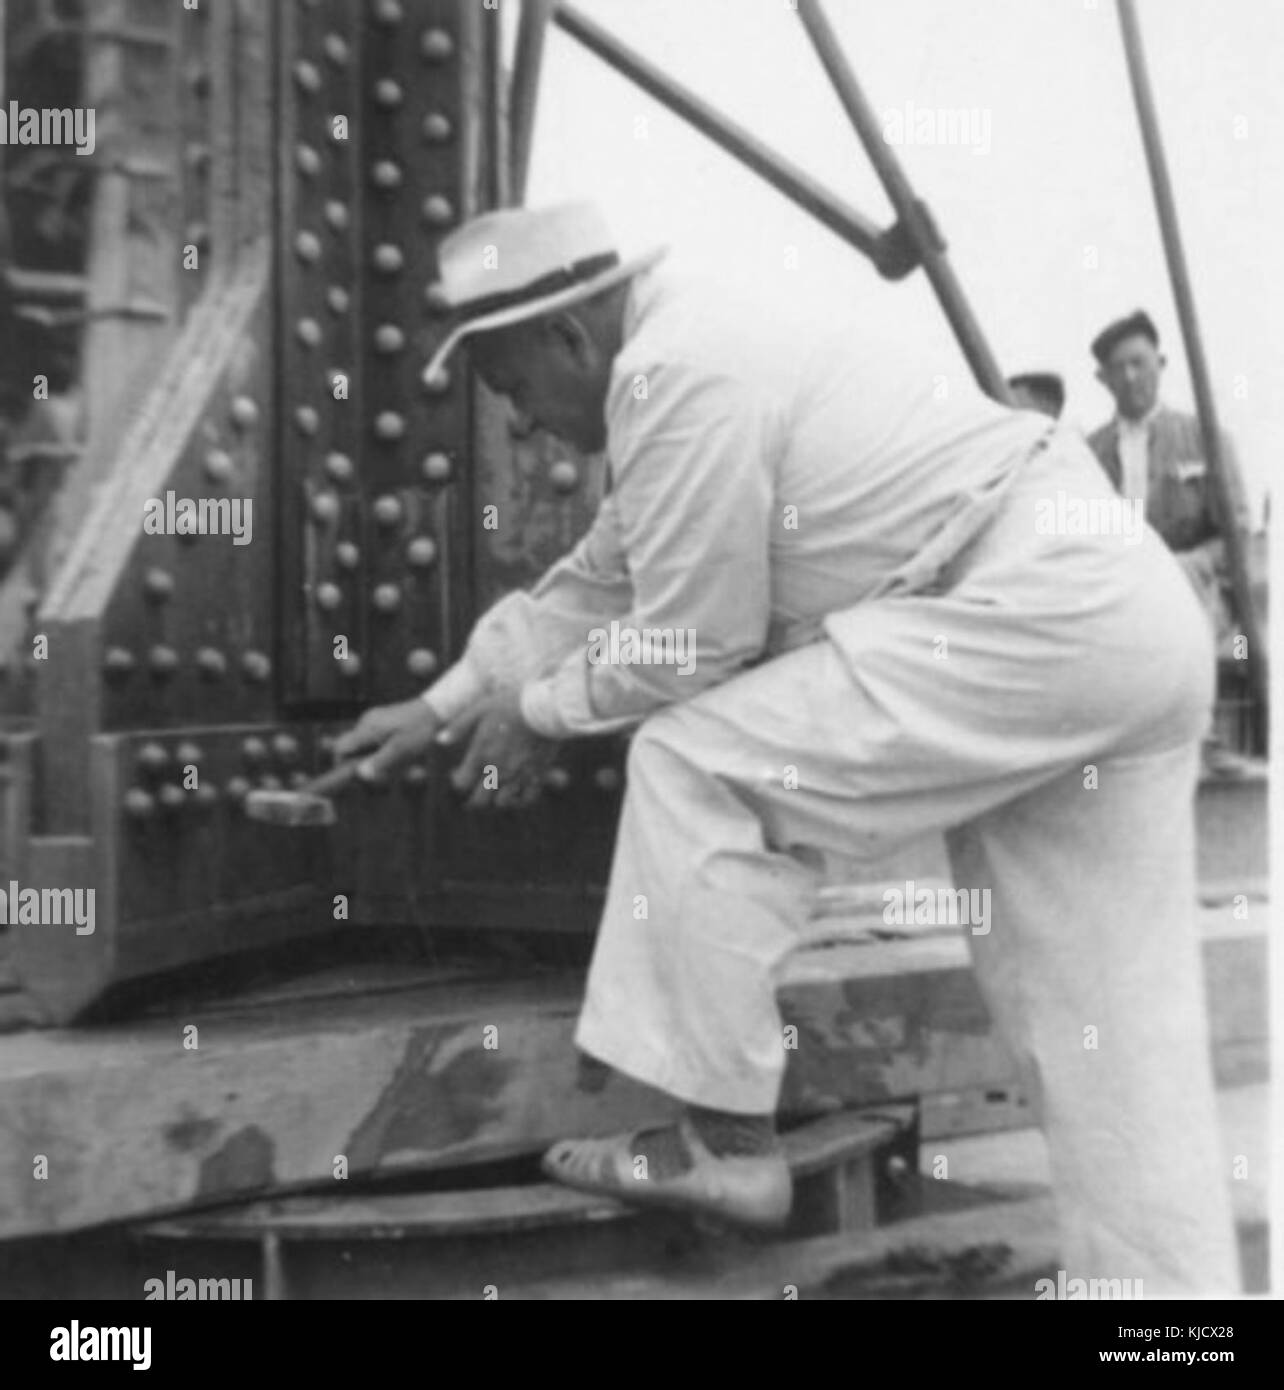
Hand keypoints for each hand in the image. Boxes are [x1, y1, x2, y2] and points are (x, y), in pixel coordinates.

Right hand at [332, 697, 441, 780]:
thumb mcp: (402, 749)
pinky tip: (403, 757)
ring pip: (366, 748)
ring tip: (402, 765)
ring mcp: (375, 721)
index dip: (343, 765)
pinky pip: (376, 742)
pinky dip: (386, 753)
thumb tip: (361, 775)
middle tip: (387, 775)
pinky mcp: (384, 722)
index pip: (341, 748)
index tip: (357, 777)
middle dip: (366, 765)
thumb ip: (380, 762)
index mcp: (368, 727)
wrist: (438, 709)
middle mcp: (366, 722)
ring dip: (379, 761)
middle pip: (353, 750)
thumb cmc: (421, 729)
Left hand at [438, 688, 557, 808]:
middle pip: (479, 801)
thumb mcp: (480, 709)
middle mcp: (497, 771)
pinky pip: (526, 800)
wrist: (546, 707)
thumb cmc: (510, 705)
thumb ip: (458, 726)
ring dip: (497, 798)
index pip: (461, 784)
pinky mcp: (537, 776)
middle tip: (476, 787)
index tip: (460, 773)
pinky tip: (518, 790)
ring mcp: (518, 776)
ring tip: (497, 788)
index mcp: (481, 755)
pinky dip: (520, 799)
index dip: (458, 780)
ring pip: (502, 804)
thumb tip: (439, 740)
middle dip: (474, 797)